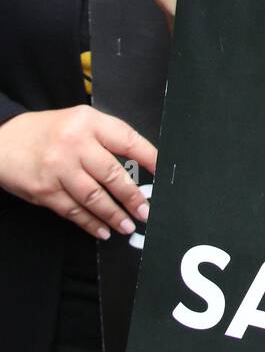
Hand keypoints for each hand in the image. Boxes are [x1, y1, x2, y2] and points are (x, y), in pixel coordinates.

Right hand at [0, 107, 155, 239]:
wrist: (3, 140)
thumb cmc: (47, 131)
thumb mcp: (78, 122)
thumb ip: (106, 139)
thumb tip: (141, 164)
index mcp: (88, 122)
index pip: (127, 139)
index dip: (149, 157)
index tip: (163, 172)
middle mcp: (74, 144)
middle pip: (112, 173)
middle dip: (133, 196)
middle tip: (146, 211)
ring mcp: (58, 168)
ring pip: (94, 197)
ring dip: (114, 214)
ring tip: (129, 225)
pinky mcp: (45, 190)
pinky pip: (74, 211)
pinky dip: (91, 223)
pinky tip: (103, 230)